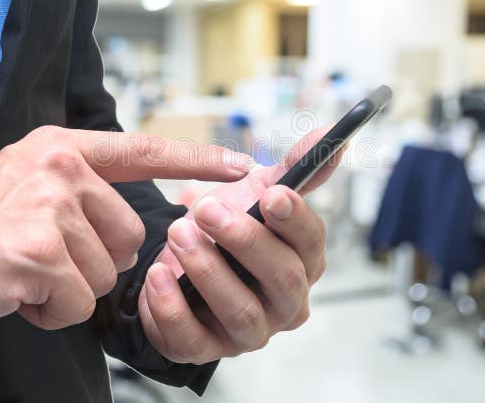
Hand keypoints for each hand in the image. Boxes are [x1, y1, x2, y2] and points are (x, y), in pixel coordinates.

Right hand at [0, 126, 251, 330]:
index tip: (240, 163)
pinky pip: (75, 301)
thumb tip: (125, 226)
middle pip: (129, 235)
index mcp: (63, 148)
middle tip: (38, 255)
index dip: (197, 157)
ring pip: (105, 272)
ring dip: (67, 286)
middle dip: (92, 260)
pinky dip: (48, 310)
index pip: (145, 149)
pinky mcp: (38, 249)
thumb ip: (78, 190)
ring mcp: (51, 206)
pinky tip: (13, 288)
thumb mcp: (25, 183)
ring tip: (21, 269)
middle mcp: (62, 168)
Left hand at [138, 126, 339, 363]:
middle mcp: (285, 303)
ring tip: (178, 234)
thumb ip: (294, 168)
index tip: (271, 194)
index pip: (312, 245)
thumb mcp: (259, 193)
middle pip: (283, 279)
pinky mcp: (205, 349)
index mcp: (303, 263)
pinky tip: (156, 275)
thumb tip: (328, 135)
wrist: (183, 264)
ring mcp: (247, 332)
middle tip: (207, 209)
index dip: (294, 220)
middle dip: (244, 240)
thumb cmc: (229, 231)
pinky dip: (171, 308)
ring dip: (207, 270)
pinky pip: (191, 339)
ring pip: (240, 311)